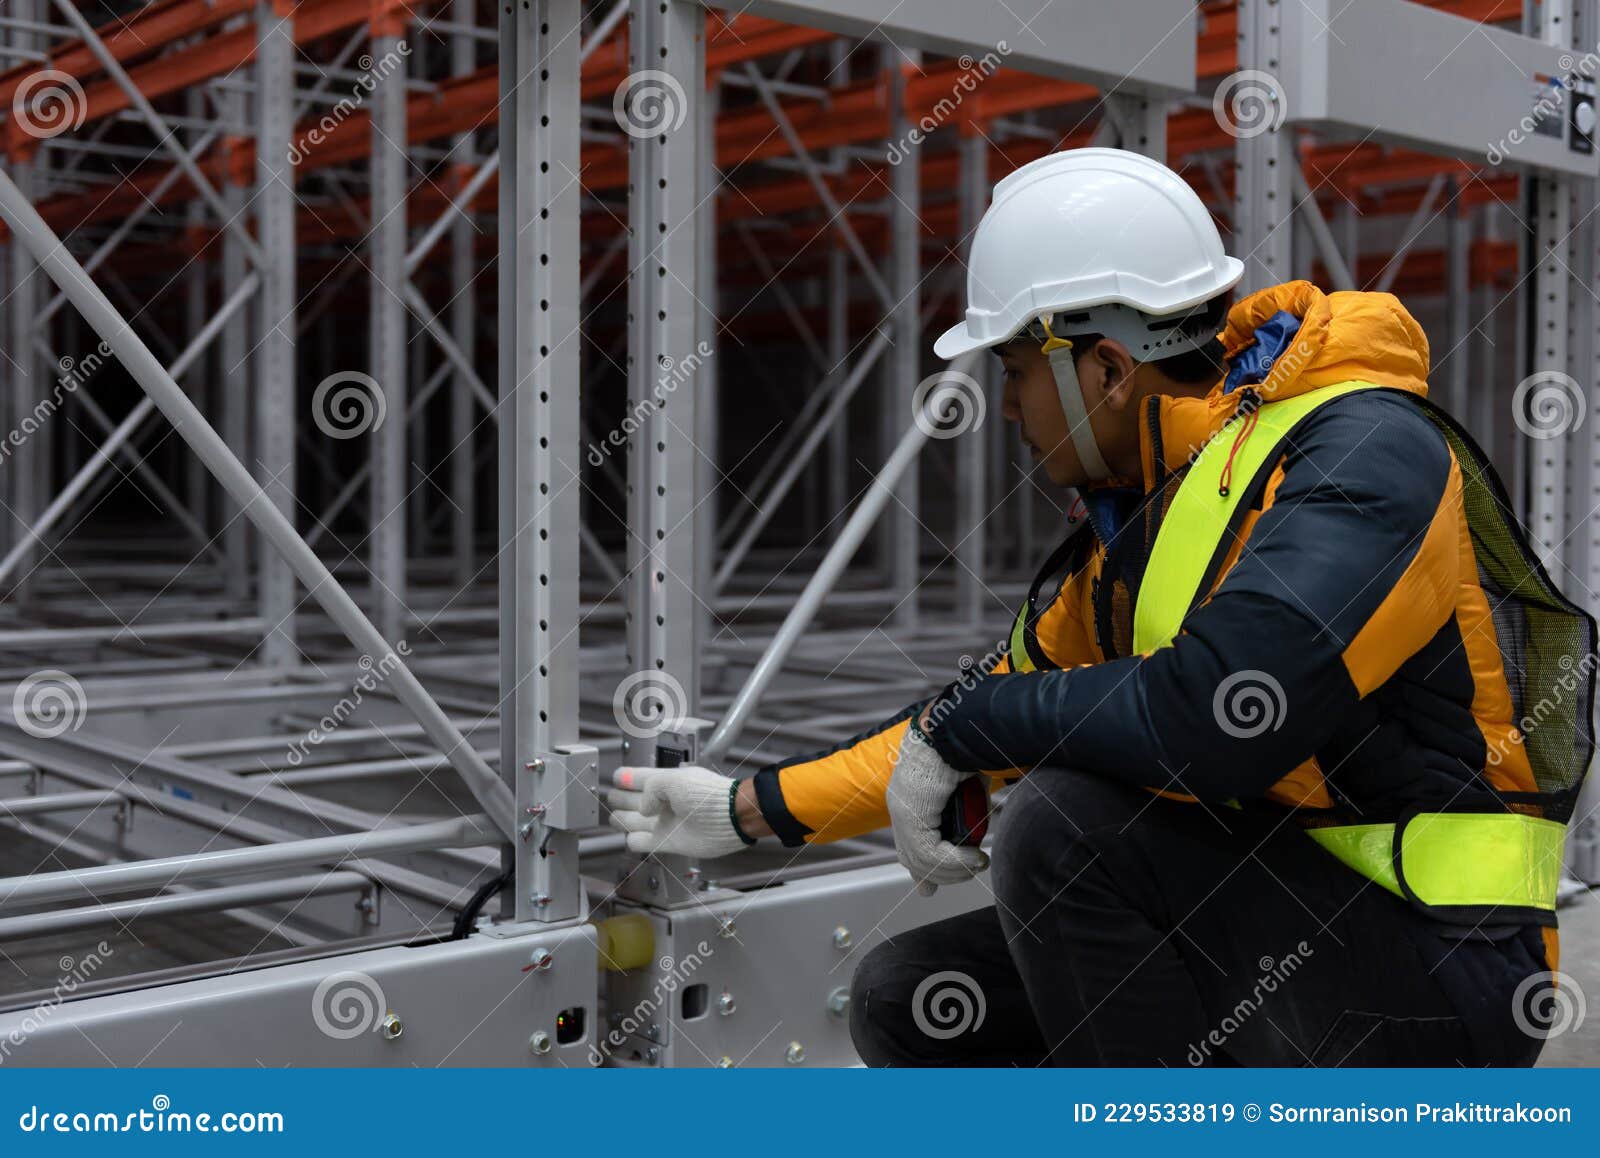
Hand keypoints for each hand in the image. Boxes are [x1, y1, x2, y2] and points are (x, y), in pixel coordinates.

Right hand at [605, 765, 754, 857]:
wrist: (730, 817)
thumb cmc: (706, 794)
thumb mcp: (674, 780)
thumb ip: (650, 789)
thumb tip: (642, 809)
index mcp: (667, 781)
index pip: (641, 777)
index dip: (627, 777)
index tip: (616, 777)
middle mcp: (665, 802)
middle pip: (636, 800)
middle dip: (622, 799)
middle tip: (612, 798)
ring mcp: (667, 822)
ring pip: (637, 821)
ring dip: (625, 819)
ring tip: (615, 818)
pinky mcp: (670, 841)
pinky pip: (645, 842)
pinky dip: (636, 841)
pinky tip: (631, 838)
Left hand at [886, 724, 988, 894]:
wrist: (958, 726)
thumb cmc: (967, 747)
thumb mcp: (968, 785)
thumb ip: (968, 811)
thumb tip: (978, 833)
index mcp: (911, 796)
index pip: (908, 842)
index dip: (920, 870)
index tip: (927, 890)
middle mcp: (901, 804)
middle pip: (913, 858)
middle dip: (942, 875)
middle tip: (973, 870)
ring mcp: (902, 809)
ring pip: (922, 860)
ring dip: (956, 870)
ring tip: (979, 863)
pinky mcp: (910, 812)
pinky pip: (930, 852)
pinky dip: (956, 861)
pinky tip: (976, 858)